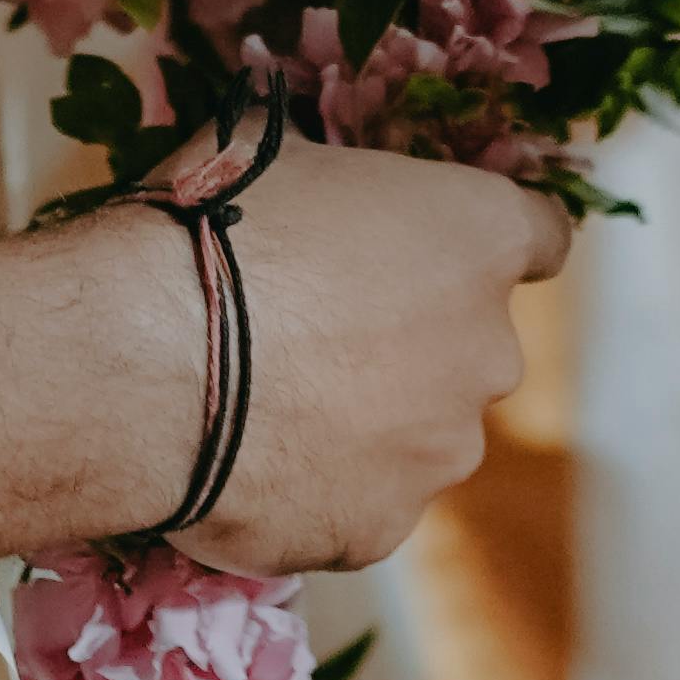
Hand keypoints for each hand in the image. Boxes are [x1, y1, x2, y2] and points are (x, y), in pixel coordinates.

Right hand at [135, 143, 569, 576]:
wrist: (139, 363)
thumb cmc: (209, 229)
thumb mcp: (269, 148)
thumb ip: (327, 172)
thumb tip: (311, 169)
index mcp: (479, 236)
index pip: (540, 236)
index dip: (484, 241)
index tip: (443, 248)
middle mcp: (488, 352)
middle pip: (471, 345)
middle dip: (412, 341)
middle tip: (313, 331)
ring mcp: (440, 452)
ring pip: (419, 434)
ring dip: (367, 422)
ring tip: (265, 406)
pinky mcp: (382, 530)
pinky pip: (360, 504)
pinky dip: (318, 489)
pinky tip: (246, 462)